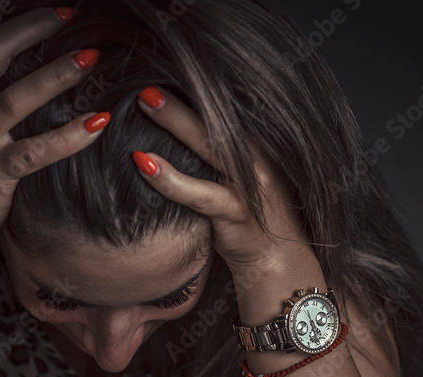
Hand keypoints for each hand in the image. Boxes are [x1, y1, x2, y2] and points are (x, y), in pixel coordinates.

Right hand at [0, 7, 109, 250]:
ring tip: (91, 58)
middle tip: (72, 18)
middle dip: (33, 29)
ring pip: (14, 98)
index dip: (20, 22)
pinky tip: (97, 123)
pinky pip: (34, 151)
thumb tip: (21, 71)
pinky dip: (68, 136)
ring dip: (55, 75)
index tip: (56, 12)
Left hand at [130, 85, 313, 275]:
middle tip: (148, 79)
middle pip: (218, 117)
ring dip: (176, 121)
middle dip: (184, 95)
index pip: (227, 107)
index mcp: (257, 143)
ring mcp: (250, 184)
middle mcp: (257, 157)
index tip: (166, 70)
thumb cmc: (252, 216)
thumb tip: (177, 123)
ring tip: (144, 103)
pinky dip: (170, 178)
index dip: (198, 88)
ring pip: (211, 145)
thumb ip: (217, 152)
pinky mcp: (238, 212)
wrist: (279, 260)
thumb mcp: (239, 176)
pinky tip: (144, 163)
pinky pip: (200, 193)